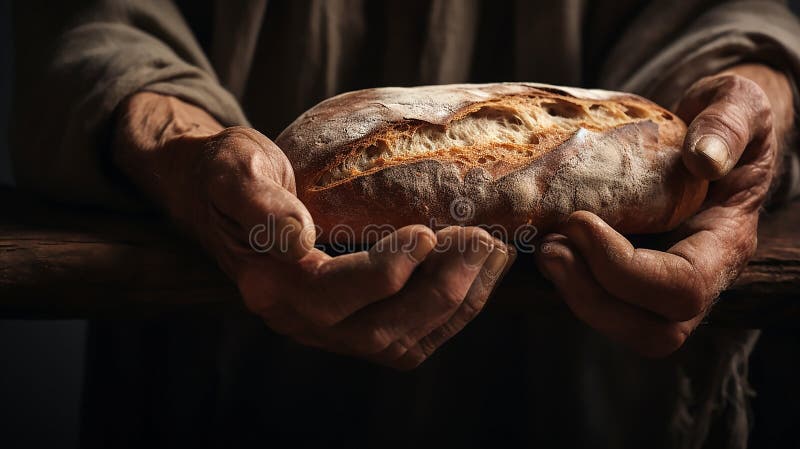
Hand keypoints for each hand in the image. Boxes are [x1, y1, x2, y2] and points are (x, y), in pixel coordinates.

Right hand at [113, 92, 514, 368]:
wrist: (221, 197)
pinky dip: (450, 314)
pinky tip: (478, 276)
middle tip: (482, 241)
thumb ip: (260, 202)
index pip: (330, 295)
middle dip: (439, 290)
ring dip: (456, 304)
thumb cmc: (228, 175)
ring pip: (399, 342)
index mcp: (267, 282)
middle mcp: (297, 318)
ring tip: (494, 254)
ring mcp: (326, 328)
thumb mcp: (236, 171)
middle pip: (376, 331)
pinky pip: (405, 338)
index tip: (426, 233)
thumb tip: (298, 240)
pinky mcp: (350, 323)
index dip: (384, 271)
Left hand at [535, 64, 792, 356]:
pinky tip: (544, 242)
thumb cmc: (724, 116)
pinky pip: (603, 304)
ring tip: (543, 246)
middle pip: (654, 330)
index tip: (580, 220)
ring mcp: (663, 282)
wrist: (707, 130)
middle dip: (592, 298)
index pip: (684, 287)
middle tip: (550, 248)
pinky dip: (569, 283)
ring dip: (574, 295)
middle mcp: (699, 275)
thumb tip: (703, 162)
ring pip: (625, 326)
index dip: (625, 267)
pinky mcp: (632, 278)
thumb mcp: (738, 102)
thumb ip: (727, 124)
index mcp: (726, 240)